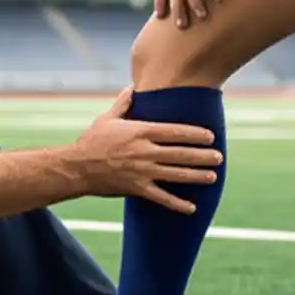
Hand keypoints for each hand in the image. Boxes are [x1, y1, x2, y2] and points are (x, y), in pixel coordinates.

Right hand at [70, 86, 221, 213]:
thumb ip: (123, 103)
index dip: (194, 134)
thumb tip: (133, 86)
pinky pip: (161, 198)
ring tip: (212, 177)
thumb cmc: (92, 141)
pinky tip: (192, 208)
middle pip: (180, 153)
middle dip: (202, 156)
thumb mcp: (107, 118)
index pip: (174, 132)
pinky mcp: (136, 188)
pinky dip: (177, 204)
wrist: (76, 168)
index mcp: (140, 132)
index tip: (210, 136)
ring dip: (196, 176)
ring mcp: (141, 171)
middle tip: (218, 158)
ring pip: (175, 174)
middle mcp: (144, 151)